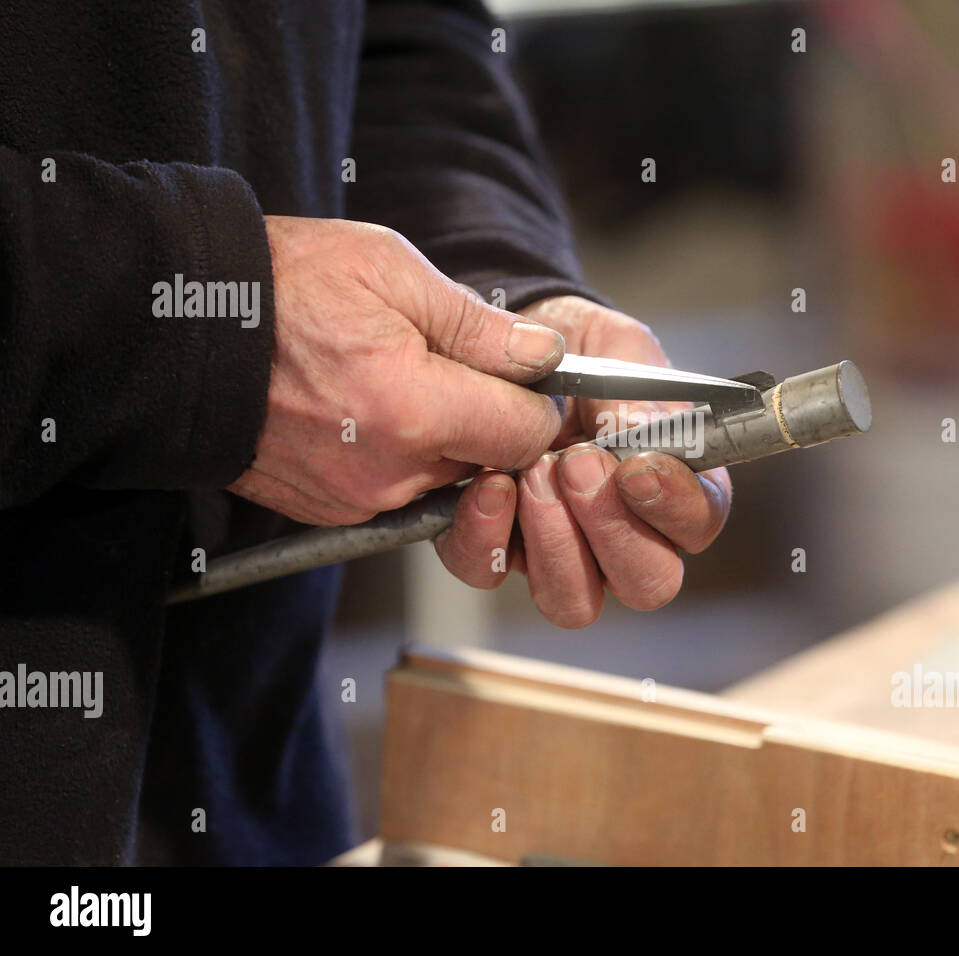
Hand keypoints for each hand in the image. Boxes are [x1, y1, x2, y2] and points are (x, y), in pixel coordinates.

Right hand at [229, 216, 565, 524]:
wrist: (177, 330)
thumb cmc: (280, 286)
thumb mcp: (391, 271)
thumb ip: (480, 325)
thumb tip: (545, 356)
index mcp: (413, 410)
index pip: (526, 434)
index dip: (536, 401)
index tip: (524, 374)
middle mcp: (389, 471)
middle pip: (488, 460)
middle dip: (484, 415)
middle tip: (444, 361)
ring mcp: (355, 497)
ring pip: (443, 476)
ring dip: (439, 435)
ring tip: (388, 376)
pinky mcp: (328, 508)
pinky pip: (395, 487)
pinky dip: (395, 453)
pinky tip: (359, 406)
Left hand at [434, 295, 732, 626]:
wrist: (511, 353)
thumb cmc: (582, 355)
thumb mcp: (616, 352)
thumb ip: (634, 393)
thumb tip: (638, 432)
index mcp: (675, 488)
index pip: (699, 523)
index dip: (675, 506)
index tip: (640, 467)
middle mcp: (627, 536)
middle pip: (647, 583)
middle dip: (613, 530)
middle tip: (578, 464)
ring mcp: (562, 554)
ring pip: (574, 601)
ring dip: (555, 543)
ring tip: (532, 473)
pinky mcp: (497, 550)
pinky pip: (490, 572)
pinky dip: (486, 536)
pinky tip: (487, 486)